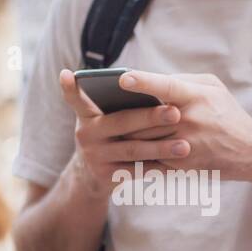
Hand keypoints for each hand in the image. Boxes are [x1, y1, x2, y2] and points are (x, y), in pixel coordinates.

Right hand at [58, 69, 185, 196]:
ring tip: (184, 146)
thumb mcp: (103, 117)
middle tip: (175, 113)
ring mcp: (95, 156)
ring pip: (133, 150)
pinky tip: (179, 165)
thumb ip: (116, 103)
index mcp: (86, 114)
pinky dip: (159, 167)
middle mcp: (86, 134)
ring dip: (160, 148)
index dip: (70, 88)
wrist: (94, 175)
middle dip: (150, 117)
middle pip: (121, 122)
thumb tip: (152, 90)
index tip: (66, 74)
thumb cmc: (110, 134)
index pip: (76, 98)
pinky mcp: (107, 176)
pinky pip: (138, 170)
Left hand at [116, 70, 251, 178]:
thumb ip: (183, 81)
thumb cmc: (228, 114)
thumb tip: (151, 80)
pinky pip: (151, 158)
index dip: (144, 82)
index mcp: (197, 97)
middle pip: (146, 117)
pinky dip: (135, 154)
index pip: (166, 86)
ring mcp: (185, 144)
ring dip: (124, 135)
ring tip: (105, 130)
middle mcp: (190, 121)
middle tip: (99, 108)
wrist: (250, 152)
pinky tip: (120, 151)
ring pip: (144, 139)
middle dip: (122, 114)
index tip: (122, 78)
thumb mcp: (213, 89)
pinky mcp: (181, 164)